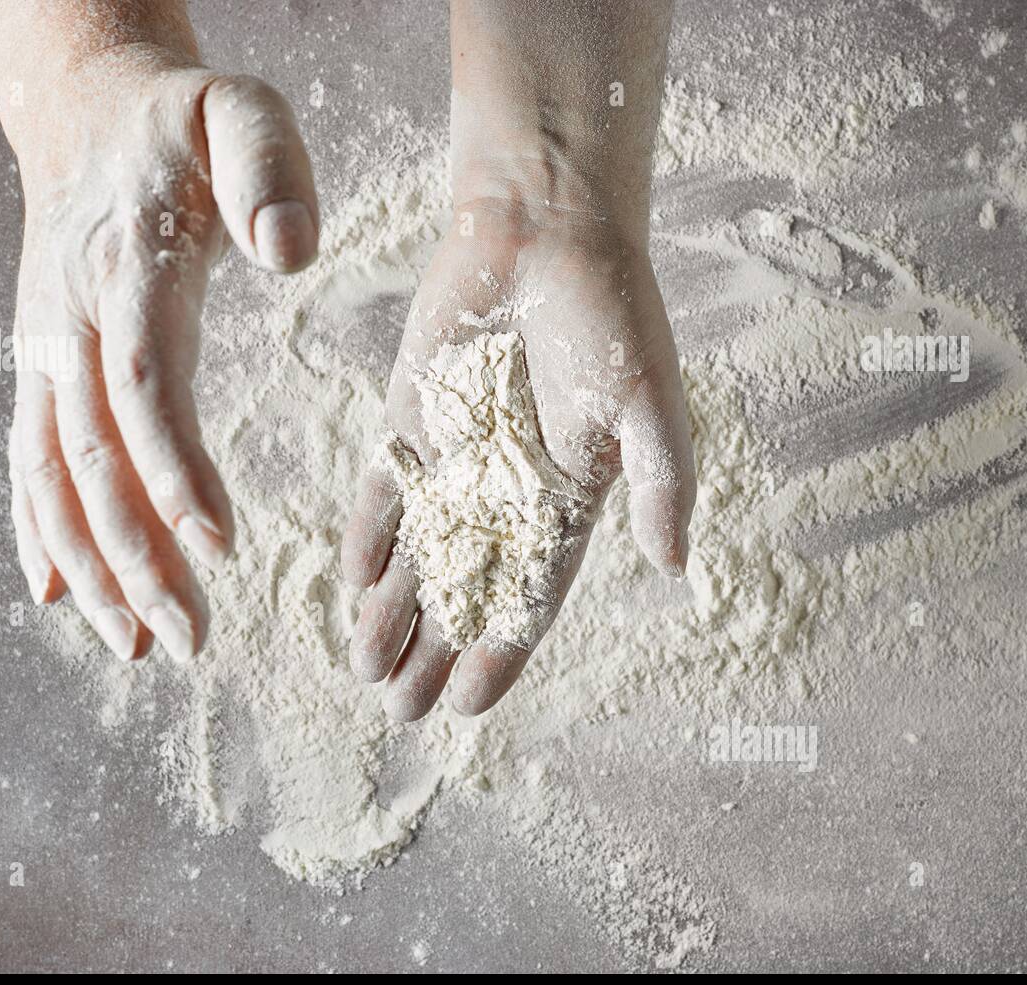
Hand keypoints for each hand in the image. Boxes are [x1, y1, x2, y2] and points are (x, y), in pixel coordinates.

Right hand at [3, 45, 317, 660]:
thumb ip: (267, 167)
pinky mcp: (43, 369)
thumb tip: (290, 250)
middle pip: (94, 454)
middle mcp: (71, 321)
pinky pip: (28, 461)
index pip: (144, 382)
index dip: (175, 467)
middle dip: (138, 554)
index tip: (219, 545)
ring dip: (92, 566)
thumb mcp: (238, 110)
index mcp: (126, 267)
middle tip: (189, 639)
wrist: (91, 120)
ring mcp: (46, 352)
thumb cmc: (184, 128)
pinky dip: (39, 533)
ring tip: (136, 646)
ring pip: (53, 475)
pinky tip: (62, 598)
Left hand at [342, 203, 695, 718]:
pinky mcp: (411, 426)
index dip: (499, 653)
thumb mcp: (647, 403)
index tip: (467, 704)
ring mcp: (455, 465)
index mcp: (568, 505)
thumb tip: (672, 565)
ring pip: (417, 557)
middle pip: (465, 593)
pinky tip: (353, 583)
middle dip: (433, 652)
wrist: (544, 231)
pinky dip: (368, 538)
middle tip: (400, 710)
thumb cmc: (610, 313)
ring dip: (392, 613)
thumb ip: (661, 482)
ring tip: (366, 670)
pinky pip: (384, 496)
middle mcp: (507, 497)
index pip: (530, 598)